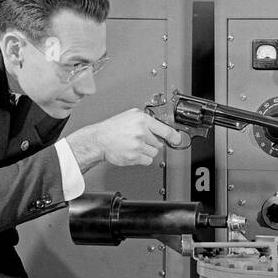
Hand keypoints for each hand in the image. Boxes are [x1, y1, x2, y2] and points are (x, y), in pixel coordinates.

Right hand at [67, 109, 184, 169]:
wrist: (99, 140)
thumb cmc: (112, 128)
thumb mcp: (130, 116)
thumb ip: (146, 121)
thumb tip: (161, 127)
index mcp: (142, 119)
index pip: (165, 129)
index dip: (174, 136)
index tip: (178, 139)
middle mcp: (141, 131)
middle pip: (159, 143)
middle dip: (152, 143)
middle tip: (140, 140)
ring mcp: (138, 145)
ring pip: (154, 152)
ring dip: (147, 151)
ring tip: (134, 146)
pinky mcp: (135, 156)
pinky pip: (147, 161)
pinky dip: (142, 159)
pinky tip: (133, 152)